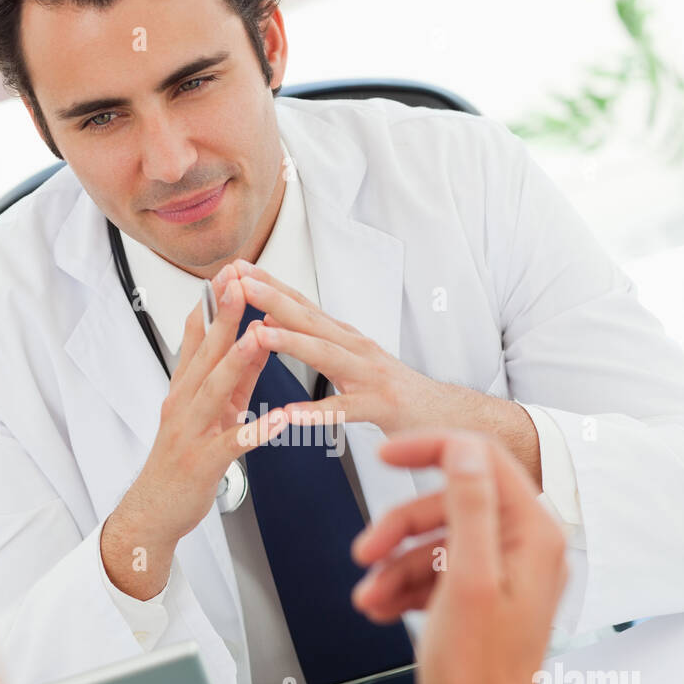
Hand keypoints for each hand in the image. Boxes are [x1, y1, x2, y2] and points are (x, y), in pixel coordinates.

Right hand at [101, 269, 287, 596]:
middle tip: (241, 283)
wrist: (154, 511)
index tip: (231, 272)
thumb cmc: (181, 459)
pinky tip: (279, 418)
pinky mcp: (202, 463)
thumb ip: (227, 375)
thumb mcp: (203, 410)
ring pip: (215, 392)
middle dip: (225, 319)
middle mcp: (184, 404)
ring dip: (237, 362)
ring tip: (260, 336)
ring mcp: (191, 433)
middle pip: (206, 356)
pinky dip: (255, 430)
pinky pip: (232, 445)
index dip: (216, 307)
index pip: (200, 340)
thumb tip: (245, 336)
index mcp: (185, 390)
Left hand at [237, 264, 440, 435]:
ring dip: (292, 342)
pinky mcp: (380, 407)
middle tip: (241, 283)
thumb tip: (274, 320)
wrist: (445, 414)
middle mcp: (357, 348)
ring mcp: (369, 376)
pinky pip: (344, 410)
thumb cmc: (393, 391)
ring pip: (326, 355)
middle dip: (274, 299)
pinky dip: (316, 412)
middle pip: (311, 319)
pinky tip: (290, 414)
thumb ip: (318, 341)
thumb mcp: (352, 360)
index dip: (270, 285)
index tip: (238, 268)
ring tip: (260, 334)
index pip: (303, 305)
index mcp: (345, 337)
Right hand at [351, 429, 567, 683]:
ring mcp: (504, 573)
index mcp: (532, 535)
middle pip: (449, 503)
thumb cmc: (477, 675)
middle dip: (399, 527)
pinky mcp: (482, 597)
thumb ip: (469, 507)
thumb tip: (463, 453)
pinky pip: (434, 572)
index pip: (480, 460)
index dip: (429, 451)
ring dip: (394, 564)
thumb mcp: (467, 580)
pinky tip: (381, 607)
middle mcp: (524, 549)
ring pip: (435, 540)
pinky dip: (403, 586)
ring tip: (370, 594)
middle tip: (365, 550)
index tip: (386, 454)